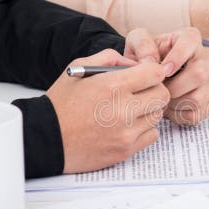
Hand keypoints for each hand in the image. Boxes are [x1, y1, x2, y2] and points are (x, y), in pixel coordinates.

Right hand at [47, 49, 169, 172]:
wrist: (46, 139)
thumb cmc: (62, 103)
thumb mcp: (79, 69)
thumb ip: (110, 58)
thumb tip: (135, 63)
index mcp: (112, 86)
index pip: (155, 74)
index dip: (153, 71)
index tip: (146, 74)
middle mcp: (122, 110)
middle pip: (162, 95)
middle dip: (154, 89)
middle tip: (141, 91)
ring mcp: (126, 133)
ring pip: (157, 115)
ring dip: (148, 110)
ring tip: (130, 109)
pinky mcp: (125, 150)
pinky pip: (152, 135)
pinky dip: (144, 129)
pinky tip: (128, 125)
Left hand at [125, 28, 208, 124]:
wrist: (150, 75)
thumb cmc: (146, 55)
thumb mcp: (137, 42)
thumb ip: (142, 45)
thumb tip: (151, 61)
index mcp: (190, 38)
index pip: (191, 43)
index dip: (176, 58)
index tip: (163, 71)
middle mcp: (206, 57)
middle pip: (199, 75)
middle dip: (174, 87)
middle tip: (159, 90)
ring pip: (198, 98)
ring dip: (175, 103)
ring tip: (163, 99)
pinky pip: (197, 114)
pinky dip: (179, 115)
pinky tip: (170, 107)